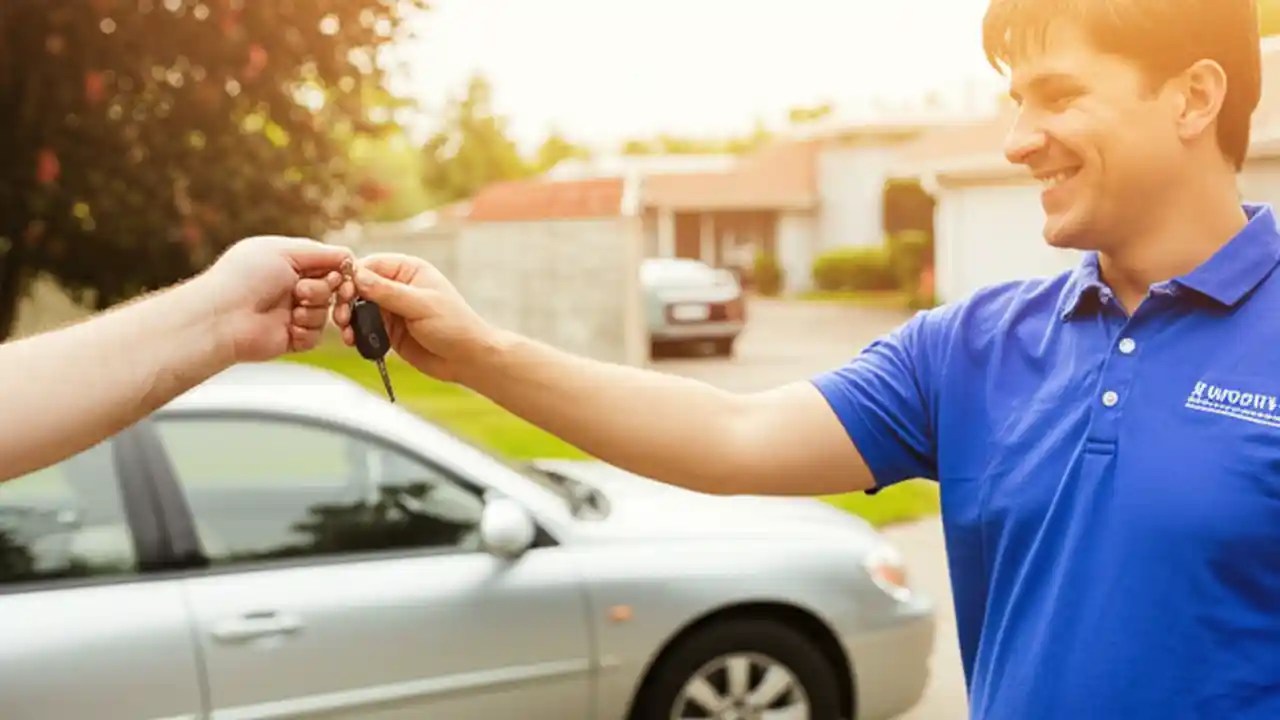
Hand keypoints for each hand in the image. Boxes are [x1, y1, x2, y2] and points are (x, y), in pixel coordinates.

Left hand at [200, 235, 354, 362]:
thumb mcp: (284, 251)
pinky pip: (315, 335)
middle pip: (332, 289)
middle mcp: (291, 287)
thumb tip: (350, 257)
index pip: (329, 265)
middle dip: (325, 290)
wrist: (222, 316)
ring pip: (325, 312)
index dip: (340, 272)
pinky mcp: (290, 338)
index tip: (340, 276)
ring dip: (313, 310)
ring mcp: (291, 313)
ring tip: (292, 310)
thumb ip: (321, 253)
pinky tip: (290, 327)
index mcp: (289, 263)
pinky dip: (307, 331)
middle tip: (305, 293)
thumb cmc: (245, 277)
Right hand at [333, 253, 496, 381]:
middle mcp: (397, 286)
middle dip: (346, 300)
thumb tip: (358, 277)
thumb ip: (388, 292)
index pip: (371, 265)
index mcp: (409, 270)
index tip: (343, 292)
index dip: (353, 276)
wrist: (467, 359)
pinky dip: (356, 333)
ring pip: (359, 308)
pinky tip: (352, 341)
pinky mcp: (389, 330)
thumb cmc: (454, 326)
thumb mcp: (421, 305)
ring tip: (346, 332)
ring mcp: (392, 308)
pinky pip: (365, 328)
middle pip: (360, 287)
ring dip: (348, 318)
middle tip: (341, 315)